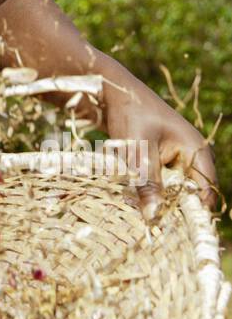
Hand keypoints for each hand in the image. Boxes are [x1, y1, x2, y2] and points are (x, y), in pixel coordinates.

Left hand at [101, 74, 216, 219]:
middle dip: (169, 207)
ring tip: (135, 205)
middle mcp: (192, 155)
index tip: (169, 227)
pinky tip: (130, 194)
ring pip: (171, 189)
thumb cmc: (130, 114)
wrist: (112, 91)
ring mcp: (177, 156)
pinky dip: (147, 189)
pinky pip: (159, 182)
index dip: (191, 213)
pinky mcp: (161, 158)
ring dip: (155, 198)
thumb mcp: (138, 151)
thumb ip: (148, 185)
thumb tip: (154, 218)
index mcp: (197, 151)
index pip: (205, 192)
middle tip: (147, 219)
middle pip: (188, 194)